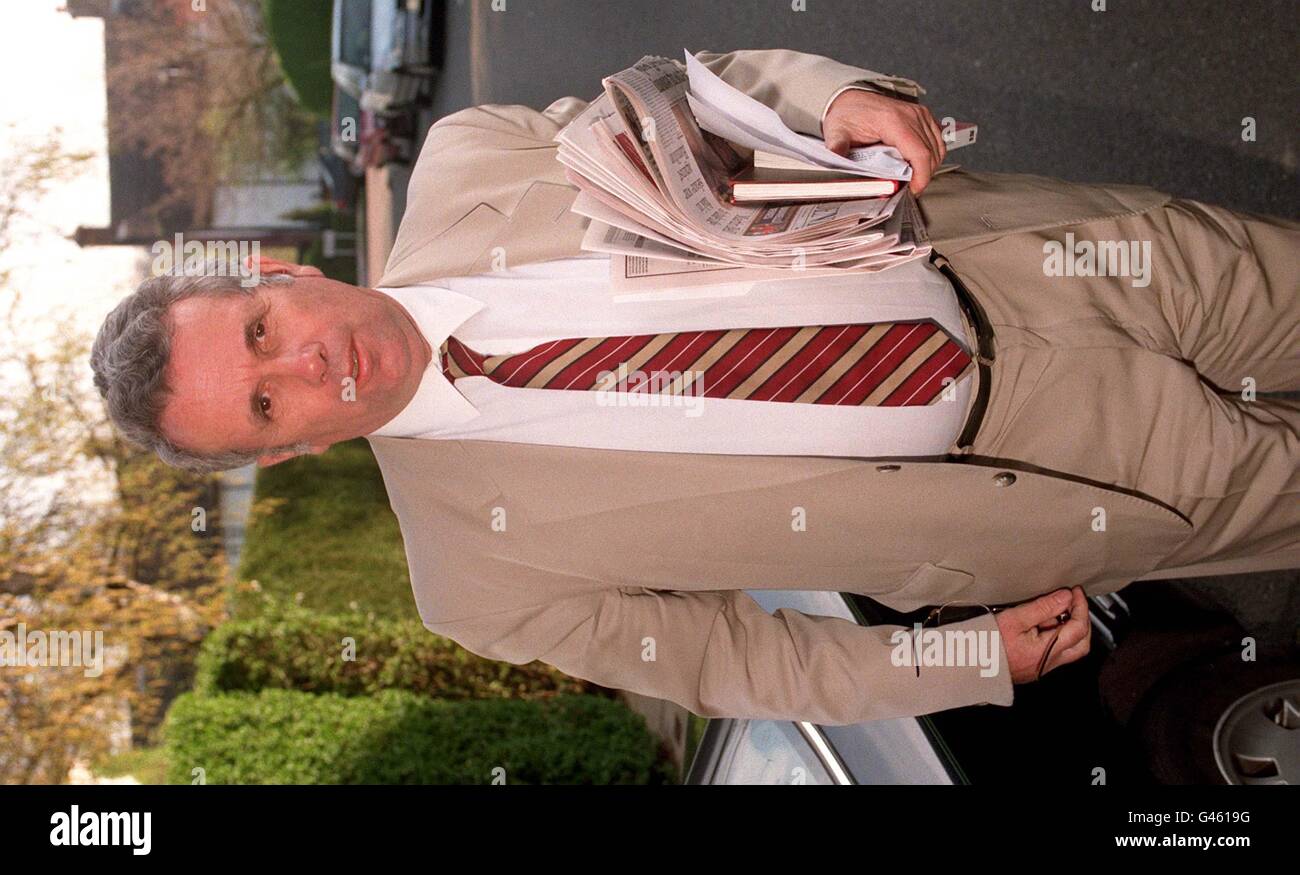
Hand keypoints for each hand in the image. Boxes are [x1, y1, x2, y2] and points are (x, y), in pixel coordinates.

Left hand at [822, 88, 946, 194]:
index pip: (920, 153)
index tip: (914, 190)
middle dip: (923, 176)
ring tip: (912, 178)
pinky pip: (937, 139)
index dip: (921, 176)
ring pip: (938, 148)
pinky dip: (931, 155)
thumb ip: (837, 149)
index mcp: (892, 120)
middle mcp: (910, 115)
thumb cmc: (847, 114)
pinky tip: (917, 164)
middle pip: (931, 153)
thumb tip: (836, 165)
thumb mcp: (837, 133)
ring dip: (929, 167)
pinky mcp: (922, 116)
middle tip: (909, 189)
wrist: (851, 99)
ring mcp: (919, 114)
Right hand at [994, 586, 1091, 683]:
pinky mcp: (1034, 668)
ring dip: (1071, 629)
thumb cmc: (987, 643)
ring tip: (1056, 611)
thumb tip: (1065, 597)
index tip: (1074, 592)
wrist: (968, 664)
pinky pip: (1057, 652)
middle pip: (1082, 644)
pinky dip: (1059, 636)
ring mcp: (1042, 668)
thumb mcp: (1014, 618)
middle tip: (1075, 603)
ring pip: (1071, 649)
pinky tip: (1043, 624)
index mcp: (1046, 651)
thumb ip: (1042, 607)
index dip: (1080, 607)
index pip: (1078, 628)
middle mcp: (1048, 663)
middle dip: (1083, 621)